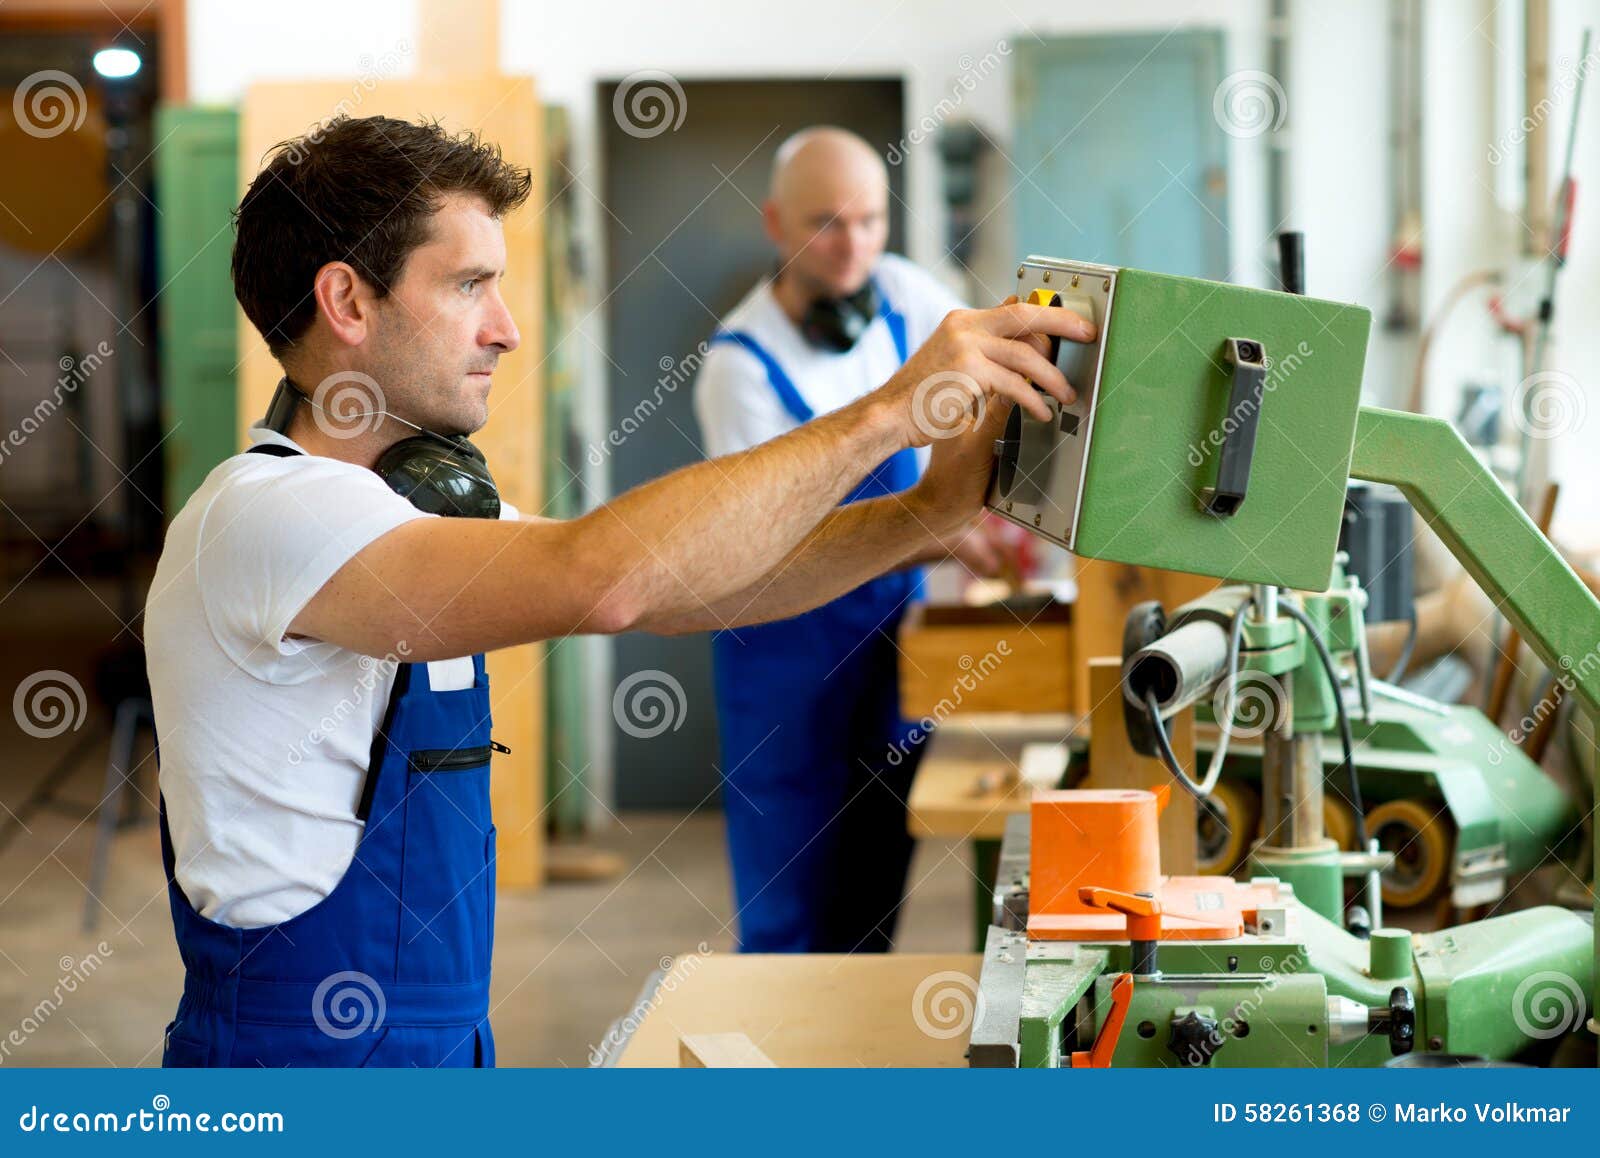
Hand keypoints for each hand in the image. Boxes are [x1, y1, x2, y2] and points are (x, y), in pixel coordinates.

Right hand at [873, 296, 1095, 449]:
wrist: (888, 417)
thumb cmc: (921, 400)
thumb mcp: (954, 366)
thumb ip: (983, 353)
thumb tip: (1018, 351)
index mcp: (961, 322)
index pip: (1013, 309)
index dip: (1047, 314)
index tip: (1072, 322)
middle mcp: (964, 326)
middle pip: (1025, 315)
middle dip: (1063, 323)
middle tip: (1088, 335)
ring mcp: (965, 346)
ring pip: (1025, 354)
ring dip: (1052, 377)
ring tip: (1066, 394)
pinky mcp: (968, 371)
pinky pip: (1014, 383)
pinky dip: (1032, 399)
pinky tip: (1040, 411)